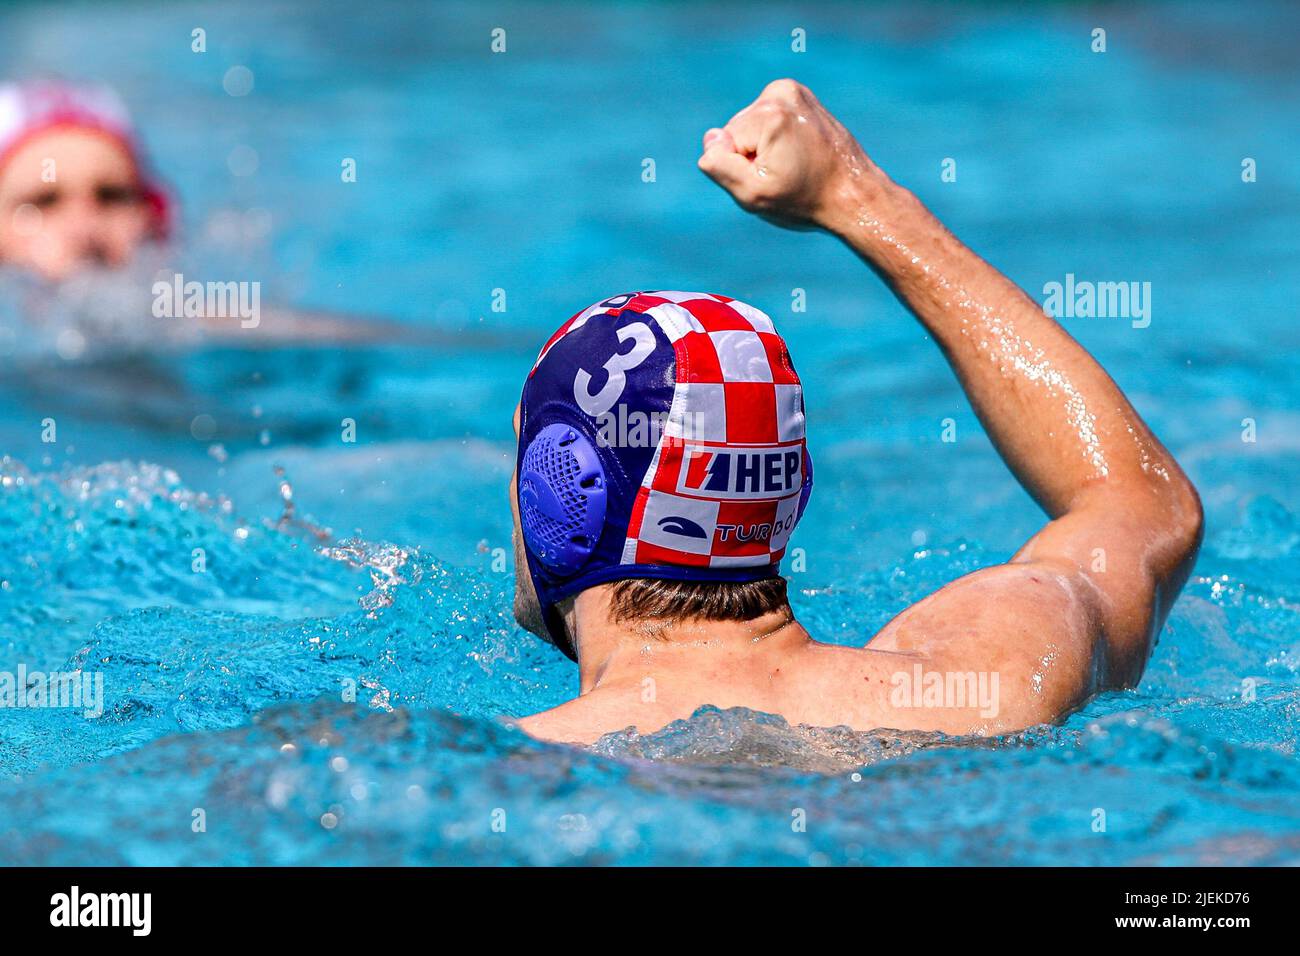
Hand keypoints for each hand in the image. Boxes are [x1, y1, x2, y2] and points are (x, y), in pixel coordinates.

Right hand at [697, 79, 874, 230]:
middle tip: (787, 175)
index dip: (742, 169)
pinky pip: (767, 122)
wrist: (854, 195)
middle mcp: (781, 92)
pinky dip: (777, 140)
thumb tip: (712, 137)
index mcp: (769, 112)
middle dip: (753, 157)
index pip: (723, 145)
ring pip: (751, 128)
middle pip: (736, 132)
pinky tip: (799, 154)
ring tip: (796, 165)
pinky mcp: (800, 96)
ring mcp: (793, 91)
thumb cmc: (805, 200)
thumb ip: (719, 165)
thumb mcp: (753, 195)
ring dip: (765, 150)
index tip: (775, 178)